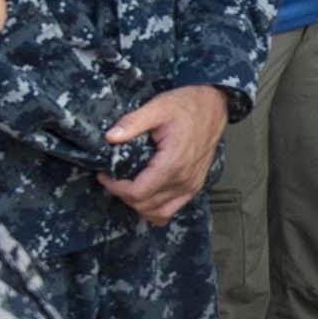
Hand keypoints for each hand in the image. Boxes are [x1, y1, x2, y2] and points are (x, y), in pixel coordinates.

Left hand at [103, 84, 228, 223]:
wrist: (213, 106)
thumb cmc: (187, 105)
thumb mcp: (157, 108)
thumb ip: (133, 123)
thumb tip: (110, 137)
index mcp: (173, 164)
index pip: (138, 193)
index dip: (116, 188)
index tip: (105, 175)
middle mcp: (184, 180)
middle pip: (145, 205)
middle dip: (124, 195)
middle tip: (112, 179)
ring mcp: (191, 185)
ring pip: (159, 213)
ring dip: (139, 205)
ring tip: (127, 188)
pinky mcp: (195, 185)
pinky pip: (173, 209)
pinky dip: (156, 208)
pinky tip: (146, 195)